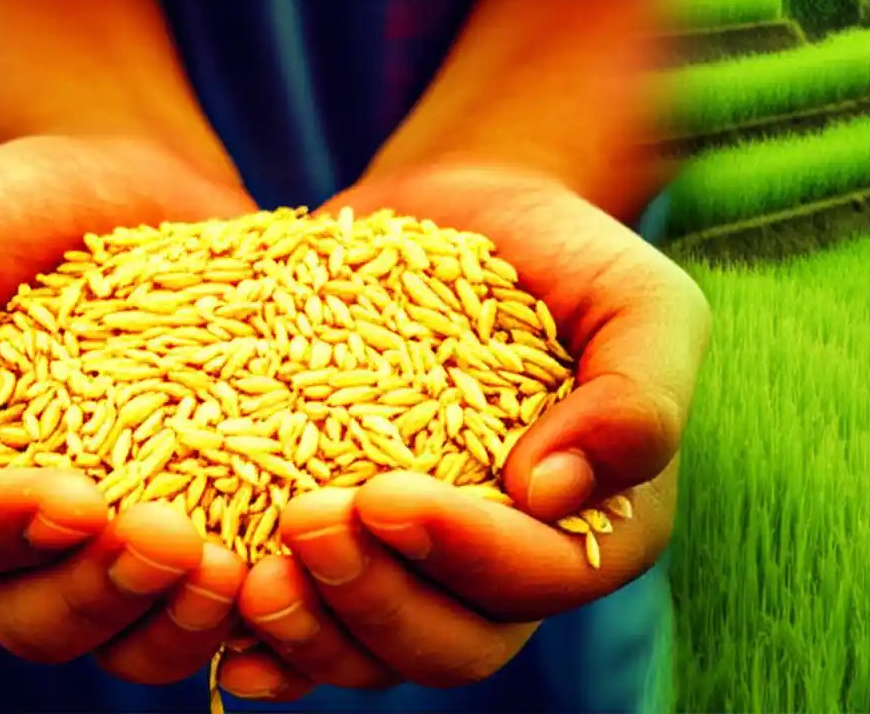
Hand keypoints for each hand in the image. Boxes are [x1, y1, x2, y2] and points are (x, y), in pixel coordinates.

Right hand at [0, 134, 254, 682]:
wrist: (172, 205)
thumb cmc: (57, 207)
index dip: (6, 531)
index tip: (75, 500)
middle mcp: (50, 535)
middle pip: (45, 619)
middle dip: (102, 594)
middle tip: (170, 543)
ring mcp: (143, 543)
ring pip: (142, 636)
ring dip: (184, 622)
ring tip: (237, 574)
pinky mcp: (234, 535)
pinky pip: (242, 604)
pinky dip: (269, 606)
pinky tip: (308, 574)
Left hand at [216, 163, 709, 698]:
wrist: (472, 213)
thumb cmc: (568, 255)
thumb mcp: (640, 300)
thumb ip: (637, 398)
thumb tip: (556, 494)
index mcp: (601, 525)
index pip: (544, 577)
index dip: (469, 555)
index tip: (389, 494)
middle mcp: (517, 563)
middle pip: (458, 644)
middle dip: (380, 601)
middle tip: (309, 522)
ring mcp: (431, 565)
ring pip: (381, 656)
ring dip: (317, 634)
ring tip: (254, 578)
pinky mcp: (361, 547)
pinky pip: (319, 633)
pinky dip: (275, 648)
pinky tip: (229, 637)